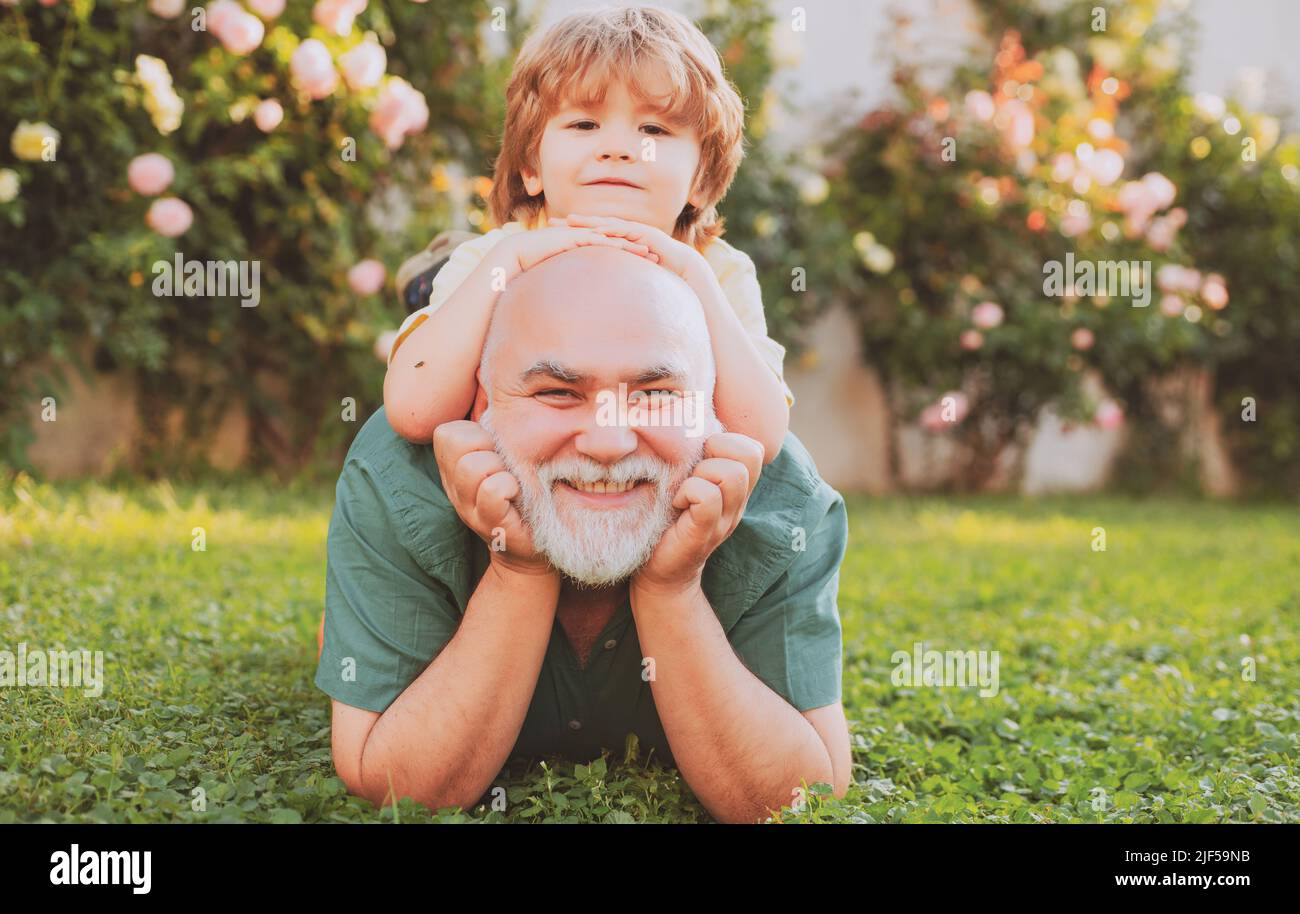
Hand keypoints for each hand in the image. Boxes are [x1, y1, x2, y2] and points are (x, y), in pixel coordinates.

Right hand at [432, 420, 552, 577]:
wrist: (535, 549)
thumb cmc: (523, 494)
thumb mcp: (505, 457)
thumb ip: (495, 428)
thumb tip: (490, 380)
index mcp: (456, 468)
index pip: (447, 432)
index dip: (473, 435)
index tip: (493, 452)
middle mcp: (456, 488)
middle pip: (456, 443)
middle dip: (487, 448)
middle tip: (504, 468)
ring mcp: (470, 508)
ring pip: (473, 465)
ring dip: (500, 469)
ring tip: (512, 484)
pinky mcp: (492, 524)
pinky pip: (493, 490)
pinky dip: (509, 487)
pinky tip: (517, 497)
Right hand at [497, 224, 656, 280]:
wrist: (513, 256)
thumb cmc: (532, 274)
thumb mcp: (559, 285)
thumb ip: (571, 293)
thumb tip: (579, 312)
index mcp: (583, 251)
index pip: (611, 255)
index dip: (630, 260)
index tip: (647, 269)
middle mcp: (583, 241)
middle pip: (616, 244)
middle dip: (637, 250)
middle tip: (658, 258)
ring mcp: (578, 236)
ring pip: (610, 239)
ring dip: (630, 246)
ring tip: (650, 253)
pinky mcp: (571, 236)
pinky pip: (595, 239)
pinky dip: (612, 243)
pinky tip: (627, 248)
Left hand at [548, 214, 704, 280]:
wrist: (682, 267)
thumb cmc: (656, 273)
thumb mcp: (628, 276)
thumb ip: (612, 279)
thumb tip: (595, 294)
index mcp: (617, 241)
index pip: (590, 235)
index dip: (571, 233)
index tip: (551, 234)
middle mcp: (623, 232)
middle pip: (593, 225)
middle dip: (573, 223)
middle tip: (551, 222)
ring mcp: (633, 231)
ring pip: (607, 224)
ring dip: (589, 222)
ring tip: (570, 221)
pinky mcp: (644, 234)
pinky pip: (625, 230)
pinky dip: (611, 229)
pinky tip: (598, 230)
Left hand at [633, 433, 764, 596]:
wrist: (659, 574)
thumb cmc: (666, 521)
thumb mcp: (685, 483)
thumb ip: (695, 459)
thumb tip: (686, 420)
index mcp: (735, 488)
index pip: (753, 447)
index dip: (727, 440)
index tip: (699, 459)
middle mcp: (736, 502)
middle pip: (749, 455)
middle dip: (716, 452)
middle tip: (692, 471)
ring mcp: (724, 520)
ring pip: (732, 474)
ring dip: (700, 474)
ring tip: (683, 491)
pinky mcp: (704, 533)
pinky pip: (708, 497)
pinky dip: (688, 493)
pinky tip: (676, 504)